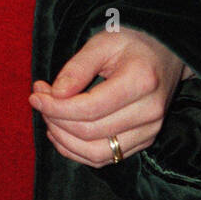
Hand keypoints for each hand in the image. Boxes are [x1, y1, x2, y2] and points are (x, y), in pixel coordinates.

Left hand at [29, 26, 193, 168]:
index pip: (90, 108)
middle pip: (90, 132)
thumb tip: (53, 95)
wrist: (165, 52)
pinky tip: (62, 133)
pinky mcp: (144, 141)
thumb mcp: (102, 42)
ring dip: (64, 140)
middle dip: (56, 120)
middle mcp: (149, 112)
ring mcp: (150, 130)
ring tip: (49, 117)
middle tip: (39, 100)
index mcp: (141, 82)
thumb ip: (77, 68)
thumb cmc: (131, 42)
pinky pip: (106, 158)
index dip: (56, 107)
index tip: (35, 95)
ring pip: (97, 153)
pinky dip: (78, 151)